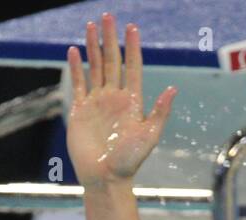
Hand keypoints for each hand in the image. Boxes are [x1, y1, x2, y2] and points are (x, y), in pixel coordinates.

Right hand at [66, 14, 175, 186]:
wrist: (105, 178)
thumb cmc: (129, 161)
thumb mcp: (149, 136)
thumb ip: (159, 112)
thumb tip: (173, 89)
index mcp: (132, 100)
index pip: (132, 66)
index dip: (132, 46)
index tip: (132, 27)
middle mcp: (114, 97)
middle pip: (112, 60)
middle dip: (110, 38)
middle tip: (108, 16)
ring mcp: (96, 102)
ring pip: (95, 67)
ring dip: (93, 47)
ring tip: (91, 26)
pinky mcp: (80, 111)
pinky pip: (78, 84)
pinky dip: (76, 67)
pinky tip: (73, 51)